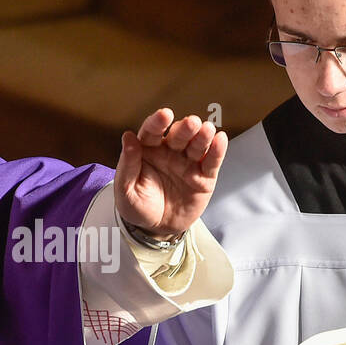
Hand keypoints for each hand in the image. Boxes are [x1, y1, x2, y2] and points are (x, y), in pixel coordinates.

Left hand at [115, 109, 227, 239]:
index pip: (152, 131)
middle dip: (185, 128)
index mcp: (148, 150)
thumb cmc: (137, 207)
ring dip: (202, 136)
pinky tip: (220, 139)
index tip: (164, 115)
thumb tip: (128, 137)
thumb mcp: (125, 190)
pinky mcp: (204, 177)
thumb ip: (127, 164)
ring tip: (206, 129)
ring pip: (196, 145)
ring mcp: (188, 163)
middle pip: (178, 135)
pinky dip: (217, 151)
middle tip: (191, 123)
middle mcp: (169, 152)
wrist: (156, 229)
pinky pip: (211, 162)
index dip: (158, 122)